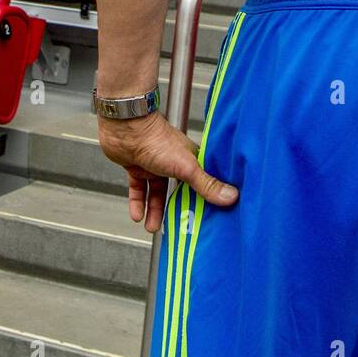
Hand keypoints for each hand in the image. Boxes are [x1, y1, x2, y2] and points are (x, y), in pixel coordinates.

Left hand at [96, 111, 238, 232]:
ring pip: (156, 192)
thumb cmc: (157, 140)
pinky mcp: (137, 167)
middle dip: (176, 209)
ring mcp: (154, 165)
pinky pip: (138, 189)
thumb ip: (207, 184)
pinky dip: (138, 203)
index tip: (204, 216)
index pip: (201, 182)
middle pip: (178, 190)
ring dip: (154, 210)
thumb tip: (231, 197)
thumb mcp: (187, 167)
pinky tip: (137, 216)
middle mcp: (173, 162)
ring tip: (152, 227)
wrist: (127, 129)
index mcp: (190, 159)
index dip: (204, 199)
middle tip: (177, 227)